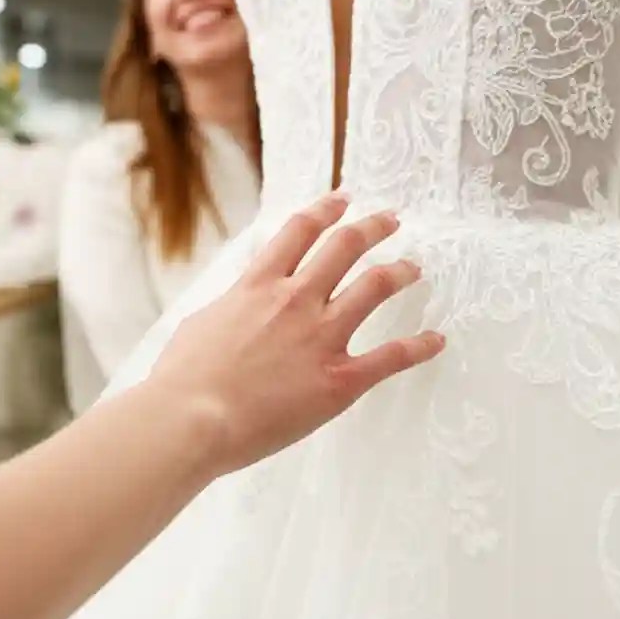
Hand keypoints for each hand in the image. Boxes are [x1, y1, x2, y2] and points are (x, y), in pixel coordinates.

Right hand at [149, 192, 444, 478]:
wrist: (192, 419)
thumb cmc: (183, 380)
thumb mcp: (201, 323)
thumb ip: (232, 305)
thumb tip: (241, 300)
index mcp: (258, 286)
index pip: (300, 232)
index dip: (325, 209)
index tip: (342, 198)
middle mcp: (295, 301)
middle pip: (344, 247)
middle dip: (373, 228)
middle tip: (390, 220)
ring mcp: (320, 338)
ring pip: (374, 288)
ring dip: (399, 272)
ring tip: (414, 266)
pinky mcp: (338, 379)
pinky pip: (390, 357)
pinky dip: (419, 347)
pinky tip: (436, 340)